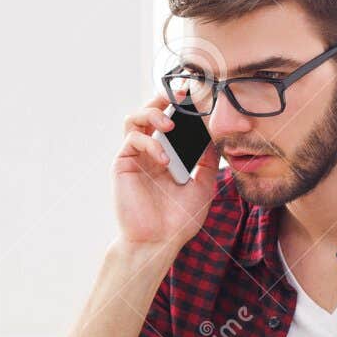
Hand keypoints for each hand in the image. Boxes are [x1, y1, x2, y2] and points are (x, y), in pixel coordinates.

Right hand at [112, 94, 219, 252]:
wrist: (159, 241)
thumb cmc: (179, 219)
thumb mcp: (203, 185)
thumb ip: (207, 159)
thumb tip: (214, 134)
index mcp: (167, 155)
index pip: (170, 121)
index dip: (180, 107)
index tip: (196, 96)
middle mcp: (148, 152)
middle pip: (149, 112)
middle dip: (163, 99)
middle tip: (181, 95)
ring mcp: (134, 157)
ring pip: (134, 119)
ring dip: (152, 113)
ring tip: (170, 123)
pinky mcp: (122, 165)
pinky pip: (133, 140)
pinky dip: (150, 143)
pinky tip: (163, 158)